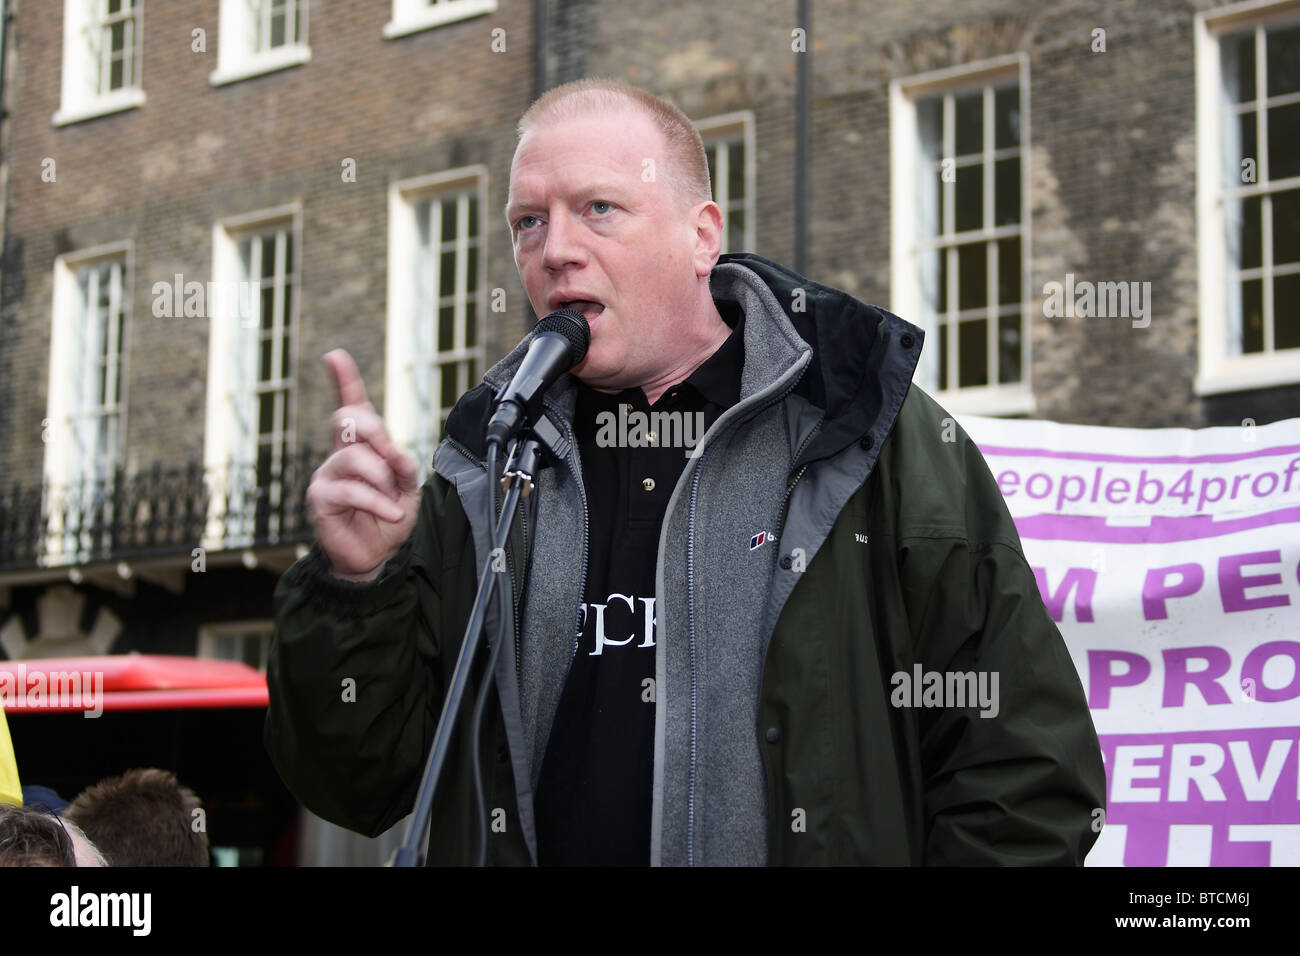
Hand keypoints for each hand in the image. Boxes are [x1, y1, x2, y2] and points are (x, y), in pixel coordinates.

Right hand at [305, 349, 421, 581]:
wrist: (375, 557)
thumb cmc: (388, 519)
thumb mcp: (408, 490)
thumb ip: (405, 469)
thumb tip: (397, 453)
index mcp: (361, 446)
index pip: (351, 407)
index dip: (344, 381)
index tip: (335, 357)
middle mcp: (340, 454)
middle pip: (348, 420)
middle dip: (375, 431)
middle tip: (393, 456)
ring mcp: (327, 475)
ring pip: (354, 458)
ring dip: (382, 477)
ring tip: (393, 498)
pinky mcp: (321, 498)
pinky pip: (352, 490)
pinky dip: (378, 502)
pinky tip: (392, 514)